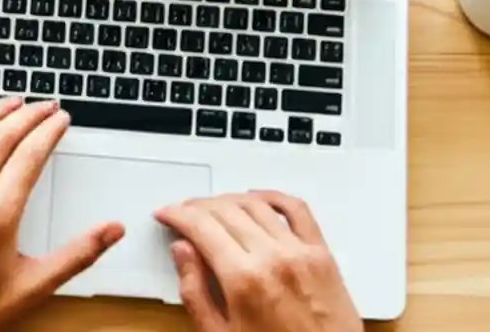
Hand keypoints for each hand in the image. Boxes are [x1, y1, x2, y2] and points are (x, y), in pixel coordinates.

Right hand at [156, 191, 361, 331]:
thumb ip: (195, 292)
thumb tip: (182, 252)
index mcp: (243, 280)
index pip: (201, 227)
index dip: (178, 215)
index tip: (167, 215)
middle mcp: (272, 258)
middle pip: (225, 211)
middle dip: (197, 207)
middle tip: (184, 213)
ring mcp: (300, 252)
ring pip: (256, 205)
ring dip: (228, 200)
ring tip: (213, 208)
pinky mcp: (322, 254)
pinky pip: (297, 209)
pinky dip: (273, 196)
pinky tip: (257, 199)